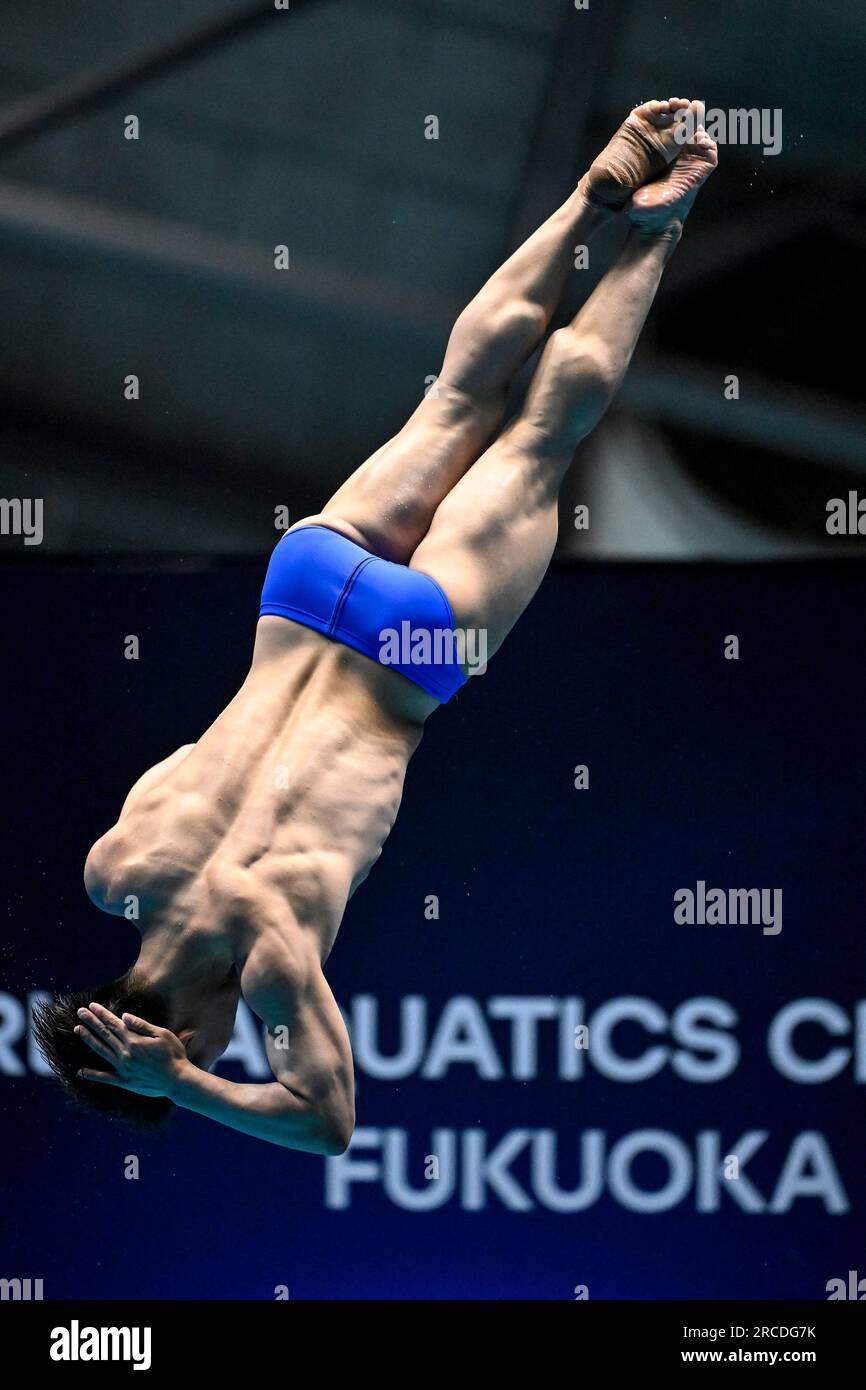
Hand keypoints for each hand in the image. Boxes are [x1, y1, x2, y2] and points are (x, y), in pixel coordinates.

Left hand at [75, 1001, 190, 1098]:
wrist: (177, 1080)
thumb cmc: (173, 1054)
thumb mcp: (162, 1034)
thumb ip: (141, 1025)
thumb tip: (124, 1016)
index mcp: (134, 1040)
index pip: (114, 1023)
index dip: (102, 1014)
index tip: (92, 1006)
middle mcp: (125, 1052)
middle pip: (105, 1034)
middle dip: (91, 1022)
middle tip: (80, 1012)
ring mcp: (122, 1068)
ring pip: (101, 1050)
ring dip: (89, 1039)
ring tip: (78, 1029)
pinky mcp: (124, 1081)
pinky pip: (104, 1078)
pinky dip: (92, 1074)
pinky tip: (80, 1071)